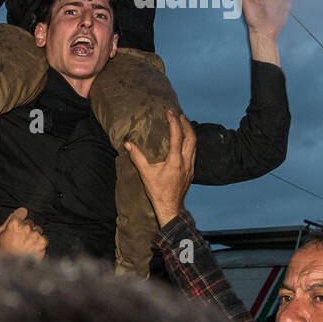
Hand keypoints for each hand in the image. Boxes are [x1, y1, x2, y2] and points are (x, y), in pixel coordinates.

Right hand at [0, 208, 46, 258]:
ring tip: (27, 245)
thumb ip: (8, 222)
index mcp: (14, 224)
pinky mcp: (43, 242)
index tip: (21, 220)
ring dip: (34, 235)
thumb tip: (15, 213)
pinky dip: (39, 243)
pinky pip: (43, 238)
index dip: (21, 216)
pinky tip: (32, 249)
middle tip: (21, 239)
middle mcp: (26, 227)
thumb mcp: (0, 235)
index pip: (22, 212)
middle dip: (27, 229)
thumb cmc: (5, 252)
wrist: (14, 268)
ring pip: (38, 229)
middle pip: (30, 222)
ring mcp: (35, 234)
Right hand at [126, 111, 195, 227]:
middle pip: (191, 137)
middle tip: (180, 115)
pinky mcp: (191, 172)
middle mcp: (186, 162)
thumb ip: (137, 157)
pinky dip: (190, 143)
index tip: (170, 113)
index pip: (177, 136)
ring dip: (190, 133)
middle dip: (186, 124)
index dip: (174, 122)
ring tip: (184, 125)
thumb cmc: (158, 192)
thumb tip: (127, 144)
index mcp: (175, 160)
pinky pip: (194, 152)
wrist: (170, 208)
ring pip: (194, 145)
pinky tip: (185, 142)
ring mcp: (190, 167)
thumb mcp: (146, 174)